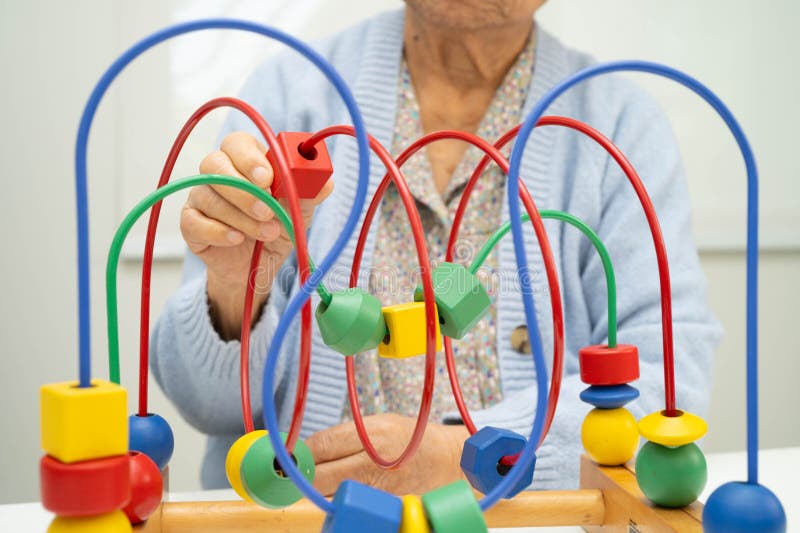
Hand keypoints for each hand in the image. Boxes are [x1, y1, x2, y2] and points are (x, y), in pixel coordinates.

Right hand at [181, 131, 332, 338]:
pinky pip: (194, 221)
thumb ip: (310, 194)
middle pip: (215, 163)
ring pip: (209, 195)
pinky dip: (218, 232)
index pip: (237, 143)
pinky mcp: (190, 223)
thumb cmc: (276, 228)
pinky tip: (237, 240)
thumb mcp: (299, 211)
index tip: (268, 178)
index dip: (250, 158)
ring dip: (242, 218)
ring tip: (267, 233)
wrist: (256, 266)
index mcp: (245, 160)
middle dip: (244, 190)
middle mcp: (218, 173)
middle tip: (267, 211)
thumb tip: (327, 183)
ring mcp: (201, 196)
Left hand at [305, 413, 469, 495]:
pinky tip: (342, 493)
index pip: (319, 447)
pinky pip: (349, 507)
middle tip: (298, 472)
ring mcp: (378, 490)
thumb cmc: (409, 437)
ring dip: (320, 490)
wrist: (446, 460)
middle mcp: (374, 463)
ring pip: (329, 496)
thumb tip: (306, 449)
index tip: (291, 455)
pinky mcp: (383, 507)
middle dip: (304, 475)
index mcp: (371, 434)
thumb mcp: (377, 423)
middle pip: (319, 477)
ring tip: (323, 481)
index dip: (299, 453)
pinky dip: (340, 501)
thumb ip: (343, 436)